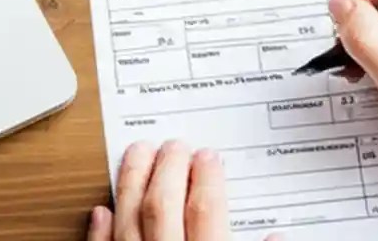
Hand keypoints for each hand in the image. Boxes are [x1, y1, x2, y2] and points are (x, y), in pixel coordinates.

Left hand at [87, 141, 279, 240]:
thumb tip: (277, 237)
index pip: (206, 211)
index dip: (207, 179)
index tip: (209, 157)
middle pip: (163, 207)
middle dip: (169, 169)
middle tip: (176, 145)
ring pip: (128, 220)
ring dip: (131, 183)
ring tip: (137, 154)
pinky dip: (100, 231)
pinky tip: (101, 210)